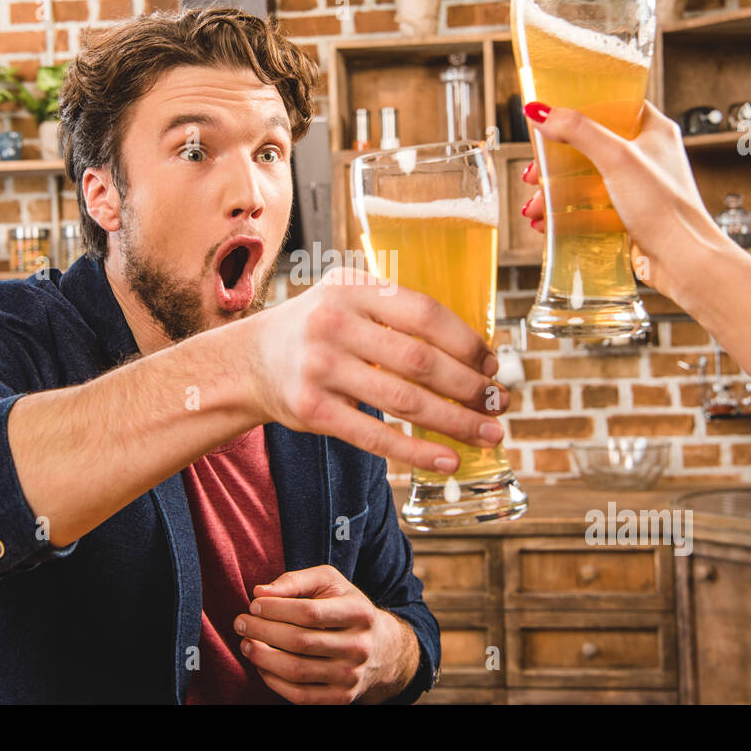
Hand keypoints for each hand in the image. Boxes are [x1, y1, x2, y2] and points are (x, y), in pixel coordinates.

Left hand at [234, 565, 416, 704]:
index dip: (276, 609)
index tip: (254, 604)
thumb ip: (295, 581)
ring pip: (297, 671)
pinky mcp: (340, 699)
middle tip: (241, 623)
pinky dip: (273, 681)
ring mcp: (351, 676)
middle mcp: (359, 647)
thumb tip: (260, 592)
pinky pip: (299, 695)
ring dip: (262, 657)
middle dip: (262, 632)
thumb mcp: (329, 582)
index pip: (310, 613)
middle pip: (300, 642)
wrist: (381, 648)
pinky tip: (261, 665)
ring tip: (246, 643)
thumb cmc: (345, 606)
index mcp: (359, 613)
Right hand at [240, 265, 507, 474]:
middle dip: (469, 387)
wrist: (251, 360)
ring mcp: (321, 369)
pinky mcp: (312, 410)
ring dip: (455, 422)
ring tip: (489, 433)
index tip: (491, 365)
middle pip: (420, 361)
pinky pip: (375, 436)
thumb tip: (473, 348)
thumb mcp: (347, 295)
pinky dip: (417, 452)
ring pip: (404, 401)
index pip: (424, 313)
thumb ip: (396, 308)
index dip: (466, 341)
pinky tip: (449, 460)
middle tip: (499, 403)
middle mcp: (334, 325)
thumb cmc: (318, 327)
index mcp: (353, 290)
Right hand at [520, 100, 727, 299]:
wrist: (685, 262)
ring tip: (535, 207)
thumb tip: (541, 112)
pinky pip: (593, 210)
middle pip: (591, 147)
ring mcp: (639, 188)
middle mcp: (648, 156)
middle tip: (534, 172)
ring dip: (556, 193)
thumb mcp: (617, 159)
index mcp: (653, 131)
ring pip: (588, 181)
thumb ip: (578, 131)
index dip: (581, 109)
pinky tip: (547, 224)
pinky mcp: (631, 216)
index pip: (614, 105)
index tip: (553, 117)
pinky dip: (568, 216)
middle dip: (557, 162)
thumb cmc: (665, 207)